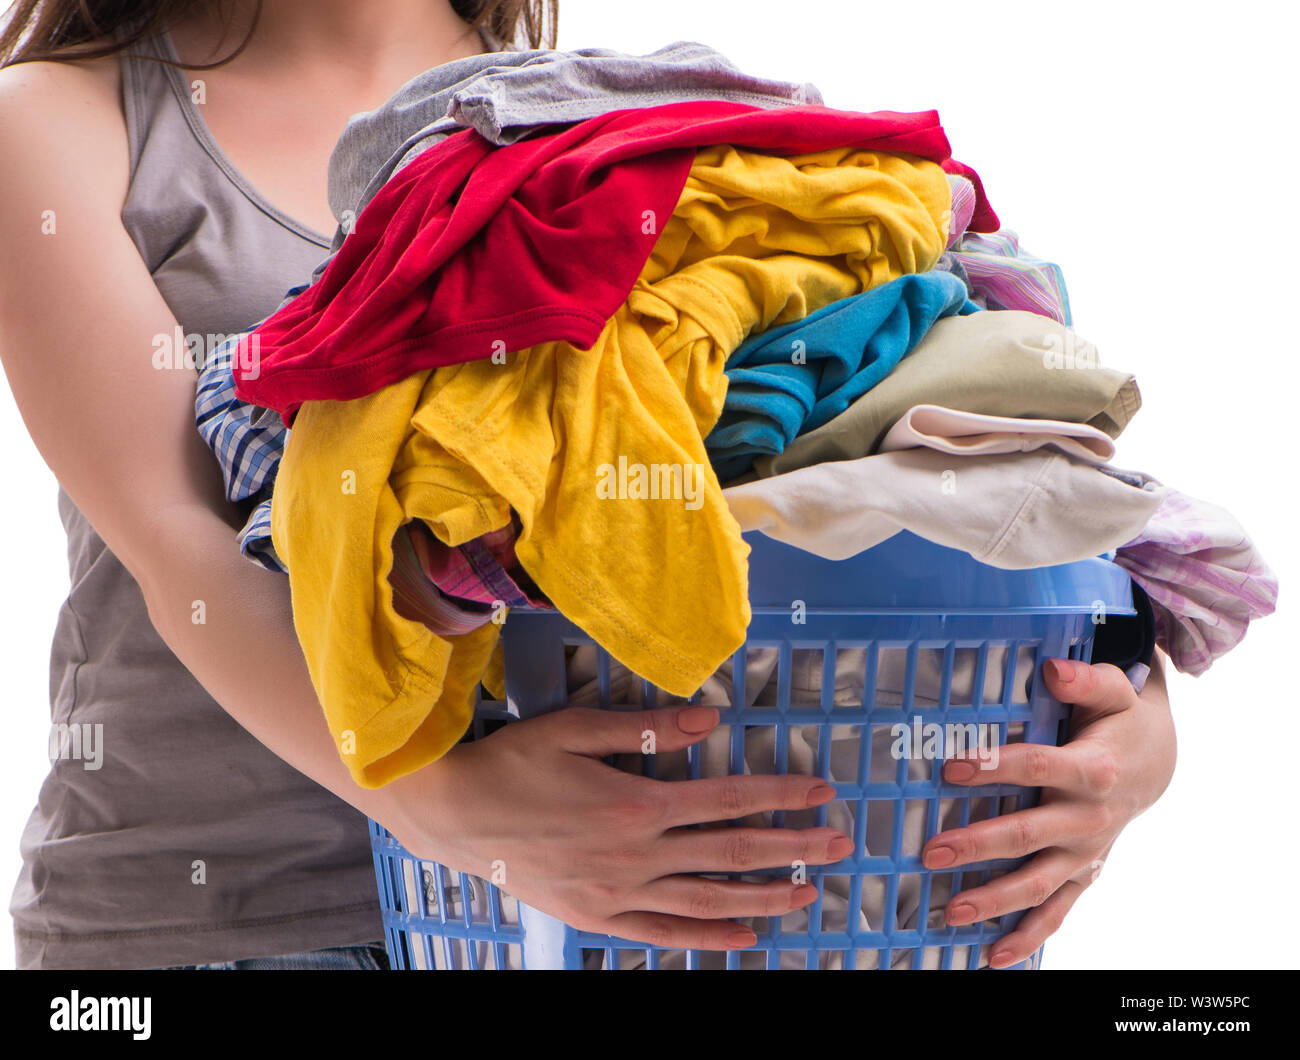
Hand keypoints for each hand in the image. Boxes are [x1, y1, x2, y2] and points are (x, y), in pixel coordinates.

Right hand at [384, 704, 850, 949]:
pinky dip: (707, 935)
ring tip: (810, 893)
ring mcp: (619, 892)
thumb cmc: (513, 763)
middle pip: (731, 852)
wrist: (452, 815)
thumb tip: (712, 718)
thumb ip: (647, 728)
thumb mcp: (575, 729)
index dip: (779, 793)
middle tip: (839, 844)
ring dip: (765, 896)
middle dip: (792, 848)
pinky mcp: (598, 916)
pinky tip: (743, 933)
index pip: (726, 799)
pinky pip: (664, 931)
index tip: (821, 790)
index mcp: (637, 803)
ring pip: (708, 899)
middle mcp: (637, 854)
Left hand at [920, 652, 1175, 967]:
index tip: (950, 766)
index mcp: (1093, 770)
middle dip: (979, 845)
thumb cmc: (1121, 722)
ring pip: (1039, 884)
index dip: (995, 766)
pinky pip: (1058, 910)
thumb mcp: (1113, 691)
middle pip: (1029, 835)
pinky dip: (1029, 937)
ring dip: (995, 901)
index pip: (1038, 766)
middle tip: (932, 852)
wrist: (1156, 764)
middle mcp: (1089, 818)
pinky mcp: (1083, 872)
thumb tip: (1054, 669)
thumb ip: (1084, 680)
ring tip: (951, 911)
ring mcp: (1086, 852)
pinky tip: (994, 956)